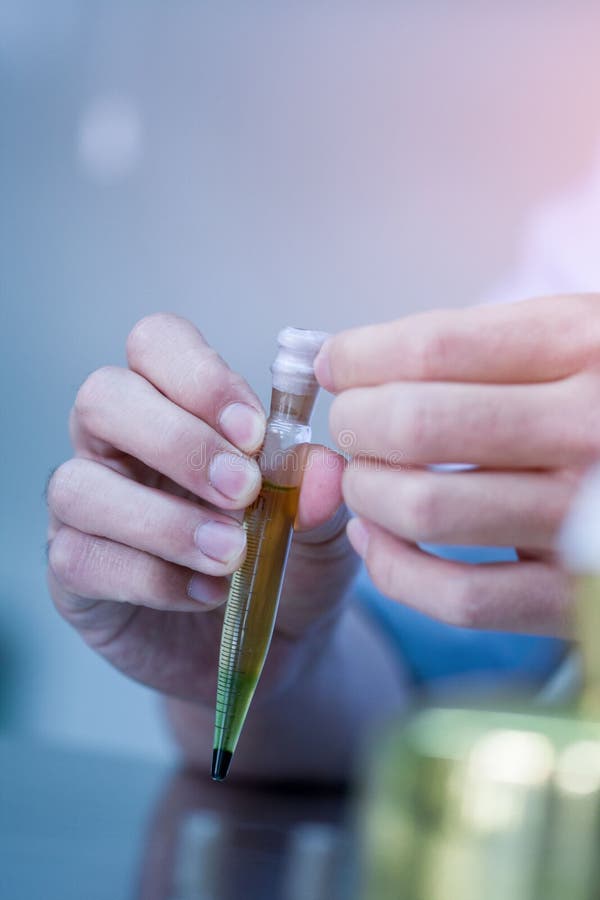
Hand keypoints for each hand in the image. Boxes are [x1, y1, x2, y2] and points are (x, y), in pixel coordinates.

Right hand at [46, 314, 356, 709]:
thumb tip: (320, 468)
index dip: (198, 375)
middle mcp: (119, 444)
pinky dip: (149, 576)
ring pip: (78, 484)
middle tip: (242, 490)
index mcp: (177, 405)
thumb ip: (320, 493)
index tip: (254, 432)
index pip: (156, 344)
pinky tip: (205, 593)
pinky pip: (80, 558)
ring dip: (163, 519)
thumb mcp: (322, 527)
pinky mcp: (76, 572)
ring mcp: (89, 507)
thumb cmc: (293, 562)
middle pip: (102, 397)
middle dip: (177, 441)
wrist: (279, 643)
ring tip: (231, 554)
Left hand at [314, 294, 599, 635]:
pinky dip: (394, 569)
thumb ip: (487, 344)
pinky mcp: (574, 599)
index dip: (361, 355)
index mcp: (590, 345)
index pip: (436, 345)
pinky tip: (378, 540)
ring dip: (366, 491)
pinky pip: (456, 597)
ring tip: (365, 477)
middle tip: (350, 423)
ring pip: (424, 507)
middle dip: (355, 422)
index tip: (333, 362)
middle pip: (414, 424)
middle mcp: (591, 428)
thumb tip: (353, 361)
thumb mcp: (585, 338)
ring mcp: (583, 518)